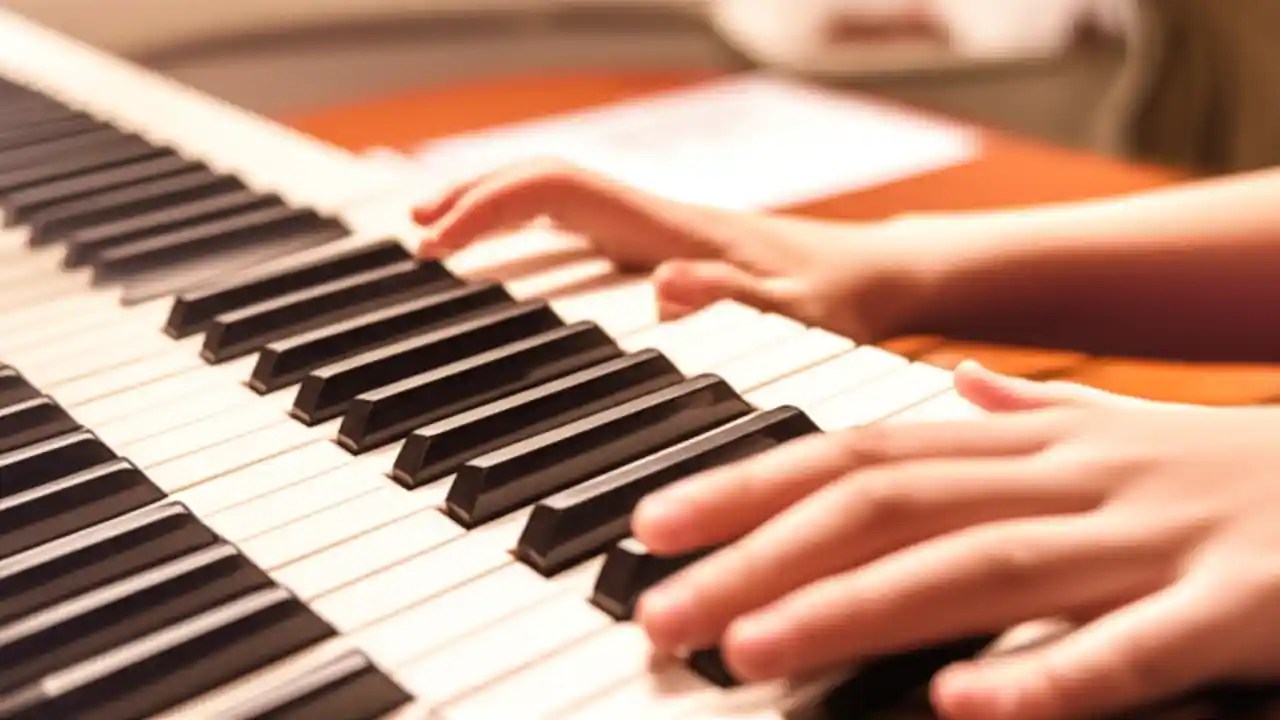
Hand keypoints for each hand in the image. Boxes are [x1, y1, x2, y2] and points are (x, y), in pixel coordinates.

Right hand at [411, 159, 933, 339]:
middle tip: (416, 232)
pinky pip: (581, 224)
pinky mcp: (668, 246)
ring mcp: (659, 228)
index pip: (560, 189)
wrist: (883, 278)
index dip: (493, 205)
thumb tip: (662, 289)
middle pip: (544, 183)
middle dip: (474, 198)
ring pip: (558, 199)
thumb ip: (738, 300)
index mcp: (674, 228)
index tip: (437, 243)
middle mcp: (657, 217)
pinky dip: (531, 228)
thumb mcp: (804, 314)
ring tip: (439, 235)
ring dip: (496, 207)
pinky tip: (513, 256)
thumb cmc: (845, 301)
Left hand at [631, 363, 1279, 719]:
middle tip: (661, 609)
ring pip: (979, 566)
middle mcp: (1071, 481)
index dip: (751, 484)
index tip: (658, 524)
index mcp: (1033, 446)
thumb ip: (1031, 413)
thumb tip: (953, 391)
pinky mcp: (1240, 607)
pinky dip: (1048, 676)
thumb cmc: (1241, 468)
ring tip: (753, 649)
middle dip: (762, 555)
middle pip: (889, 507)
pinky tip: (965, 708)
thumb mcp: (1125, 428)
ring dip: (856, 607)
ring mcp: (1152, 541)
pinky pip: (1133, 648)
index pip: (862, 455)